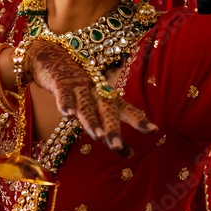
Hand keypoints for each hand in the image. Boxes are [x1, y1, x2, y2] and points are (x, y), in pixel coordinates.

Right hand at [23, 39, 156, 156]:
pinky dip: (66, 104)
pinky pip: (64, 95)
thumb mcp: (97, 106)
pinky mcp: (61, 83)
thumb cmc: (81, 88)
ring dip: (92, 122)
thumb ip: (111, 129)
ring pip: (87, 107)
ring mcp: (80, 87)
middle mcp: (97, 92)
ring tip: (98, 137)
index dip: (140, 120)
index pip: (128, 111)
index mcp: (109, 97)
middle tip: (119, 148)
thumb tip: (129, 153)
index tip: (155, 131)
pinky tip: (68, 114)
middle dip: (114, 130)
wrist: (55, 57)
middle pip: (108, 112)